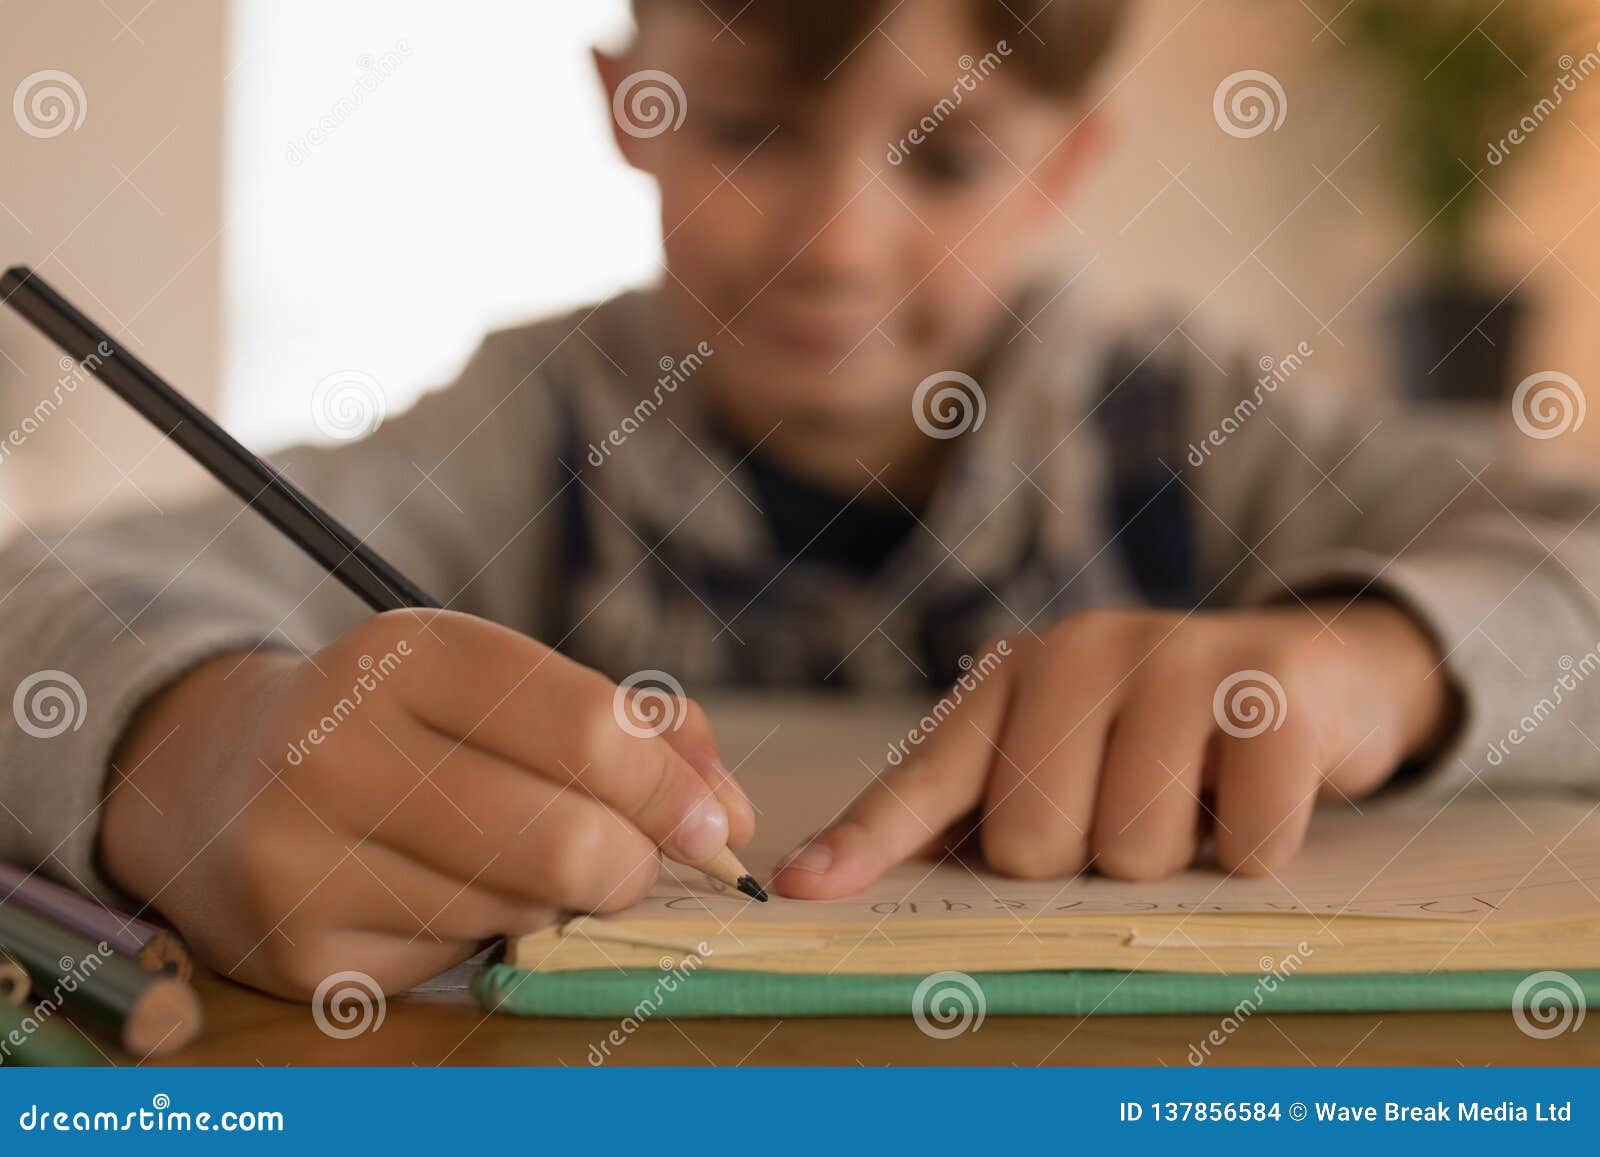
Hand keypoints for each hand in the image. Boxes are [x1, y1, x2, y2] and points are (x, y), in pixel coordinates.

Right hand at [100, 609, 752, 998]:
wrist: (213, 778)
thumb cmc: (397, 720)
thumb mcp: (497, 681)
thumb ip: (628, 724)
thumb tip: (729, 814)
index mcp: (403, 652)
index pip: (588, 730)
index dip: (674, 788)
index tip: (714, 823)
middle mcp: (336, 747)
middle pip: (567, 842)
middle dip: (635, 864)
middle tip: (636, 861)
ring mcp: (304, 856)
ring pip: (520, 912)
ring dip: (555, 900)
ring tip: (518, 859)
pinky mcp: (299, 954)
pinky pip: (459, 963)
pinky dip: (483, 936)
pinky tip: (443, 893)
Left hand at [773, 601, 1455, 896]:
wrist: (1311, 668)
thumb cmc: (1158, 739)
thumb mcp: (1058, 756)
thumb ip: (965, 813)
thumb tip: (834, 879)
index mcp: (1009, 678)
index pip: (925, 776)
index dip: (866, 840)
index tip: (803, 888)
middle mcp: (1078, 652)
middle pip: (1033, 843)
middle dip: (1085, 863)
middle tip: (1126, 813)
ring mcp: (1175, 658)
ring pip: (1135, 847)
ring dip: (1174, 858)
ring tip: (1193, 800)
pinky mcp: (1269, 689)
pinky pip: (1246, 844)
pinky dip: (1253, 851)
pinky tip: (1255, 794)